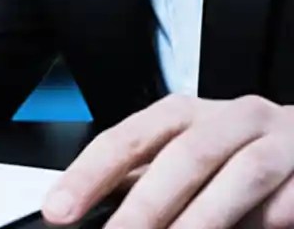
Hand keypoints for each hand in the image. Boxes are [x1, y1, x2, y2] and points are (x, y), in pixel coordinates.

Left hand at [43, 94, 293, 227]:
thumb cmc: (235, 156)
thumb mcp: (181, 158)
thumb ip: (141, 180)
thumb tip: (86, 209)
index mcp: (183, 114)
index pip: (126, 139)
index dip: (90, 176)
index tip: (60, 210)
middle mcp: (232, 118)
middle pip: (183, 156)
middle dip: (146, 206)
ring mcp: (280, 142)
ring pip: (241, 175)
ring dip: (203, 219)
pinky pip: (284, 203)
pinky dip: (261, 222)